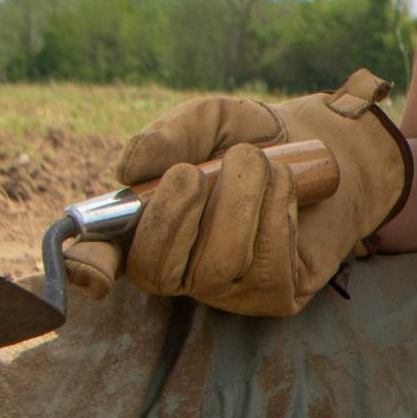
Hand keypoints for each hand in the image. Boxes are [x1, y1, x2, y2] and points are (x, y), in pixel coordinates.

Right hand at [76, 71, 414, 315]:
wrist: (327, 146)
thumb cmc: (255, 137)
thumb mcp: (210, 121)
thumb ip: (169, 137)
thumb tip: (130, 170)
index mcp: (147, 227)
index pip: (105, 262)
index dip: (90, 269)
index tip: (89, 271)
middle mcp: (181, 267)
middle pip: (159, 272)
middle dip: (176, 216)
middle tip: (199, 171)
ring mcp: (227, 290)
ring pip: (219, 265)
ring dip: (239, 200)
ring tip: (259, 164)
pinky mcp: (274, 296)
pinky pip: (265, 266)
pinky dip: (274, 213)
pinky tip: (286, 189)